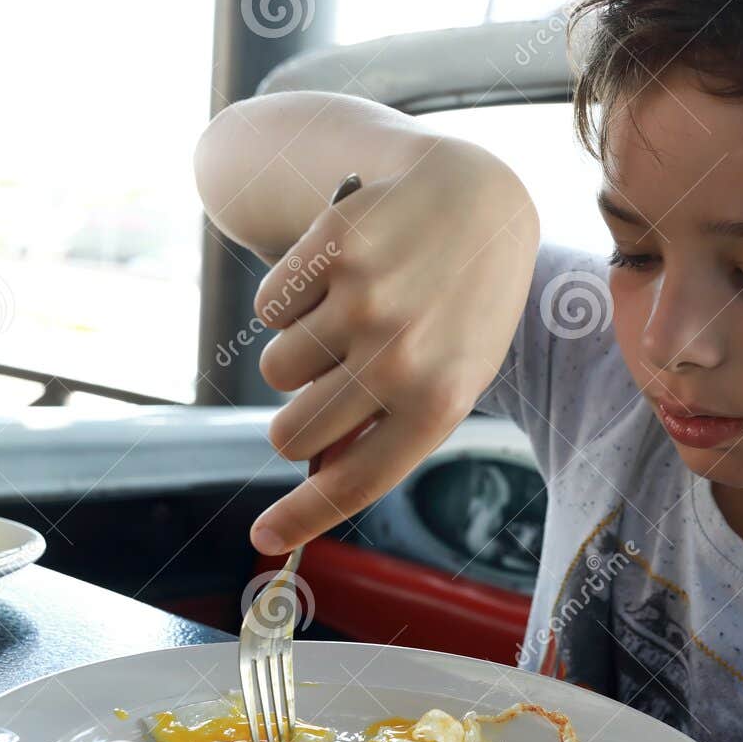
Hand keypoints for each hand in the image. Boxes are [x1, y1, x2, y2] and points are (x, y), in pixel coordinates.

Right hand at [248, 140, 537, 553]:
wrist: (478, 201)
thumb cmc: (462, 306)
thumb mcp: (452, 376)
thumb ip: (389, 429)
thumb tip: (315, 478)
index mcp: (438, 402)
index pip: (352, 482)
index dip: (300, 519)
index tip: (264, 540)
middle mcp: (400, 356)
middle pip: (293, 434)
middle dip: (294, 425)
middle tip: (324, 394)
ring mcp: (363, 299)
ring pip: (273, 370)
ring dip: (297, 356)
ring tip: (345, 323)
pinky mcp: (332, 248)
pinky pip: (268, 308)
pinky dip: (289, 302)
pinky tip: (337, 279)